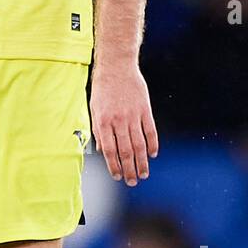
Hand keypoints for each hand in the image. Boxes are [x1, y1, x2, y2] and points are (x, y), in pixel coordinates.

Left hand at [91, 61, 157, 184]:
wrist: (117, 66)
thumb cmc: (102, 87)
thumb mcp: (94, 108)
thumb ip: (98, 130)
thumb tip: (102, 150)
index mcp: (104, 121)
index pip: (110, 150)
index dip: (114, 165)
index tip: (117, 176)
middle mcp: (119, 120)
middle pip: (126, 151)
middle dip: (129, 169)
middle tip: (132, 182)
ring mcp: (133, 115)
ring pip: (139, 144)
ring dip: (142, 162)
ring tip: (143, 174)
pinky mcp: (145, 109)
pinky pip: (150, 131)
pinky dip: (153, 144)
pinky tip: (153, 154)